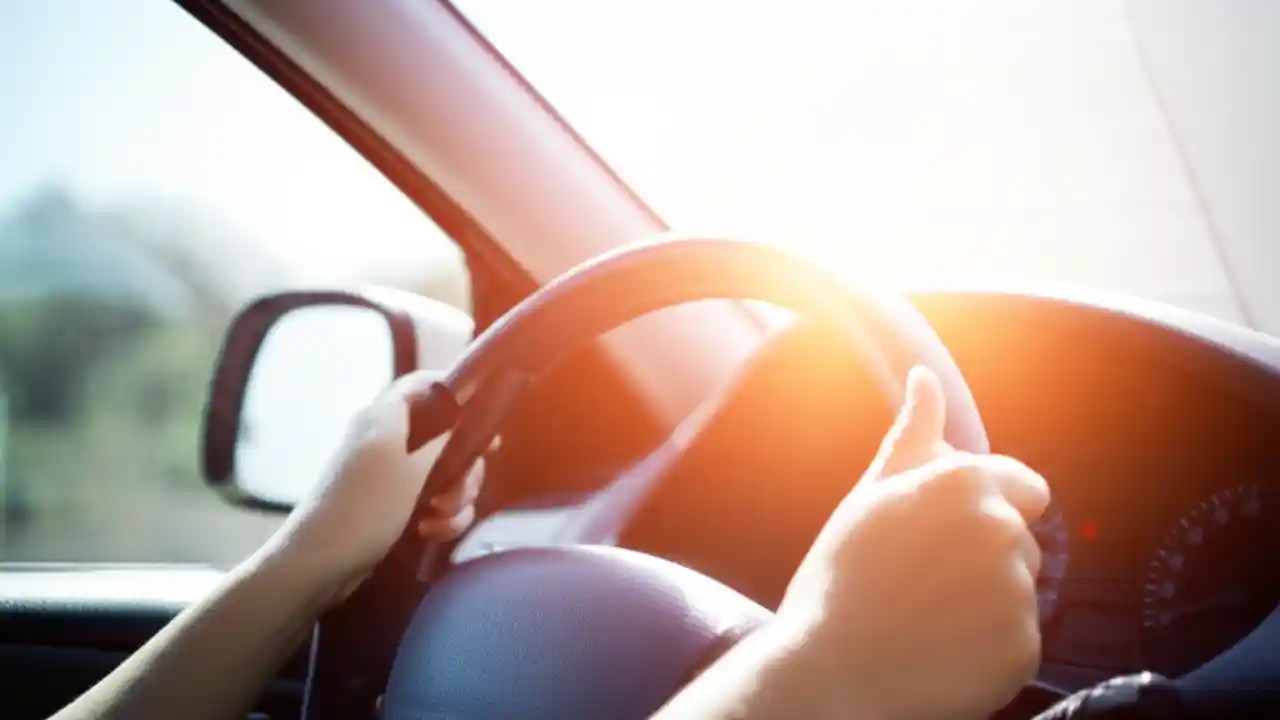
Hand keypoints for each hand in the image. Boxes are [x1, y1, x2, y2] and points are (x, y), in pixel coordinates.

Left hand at [264, 370, 481, 604]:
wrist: (319, 563)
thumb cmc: (365, 507)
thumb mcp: (412, 468)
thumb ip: (443, 435)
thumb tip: (464, 407)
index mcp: (385, 417)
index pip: (425, 384)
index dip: (457, 392)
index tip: (485, 421)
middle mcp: (387, 438)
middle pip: (445, 434)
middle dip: (464, 467)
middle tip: (461, 491)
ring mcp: (388, 473)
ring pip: (444, 472)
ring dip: (454, 498)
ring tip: (441, 520)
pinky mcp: (390, 503)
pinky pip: (429, 500)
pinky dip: (439, 516)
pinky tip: (432, 533)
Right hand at [775, 366, 1048, 718]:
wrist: (829, 672)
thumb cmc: (839, 579)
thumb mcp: (870, 496)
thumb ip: (912, 435)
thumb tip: (926, 376)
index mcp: (967, 483)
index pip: (1025, 487)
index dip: (985, 510)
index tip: (942, 537)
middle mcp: (1003, 530)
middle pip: (1020, 541)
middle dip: (983, 558)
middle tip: (921, 583)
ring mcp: (1017, 593)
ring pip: (1018, 591)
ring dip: (986, 603)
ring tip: (926, 619)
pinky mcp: (1024, 648)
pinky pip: (1018, 640)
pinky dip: (988, 649)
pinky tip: (940, 651)